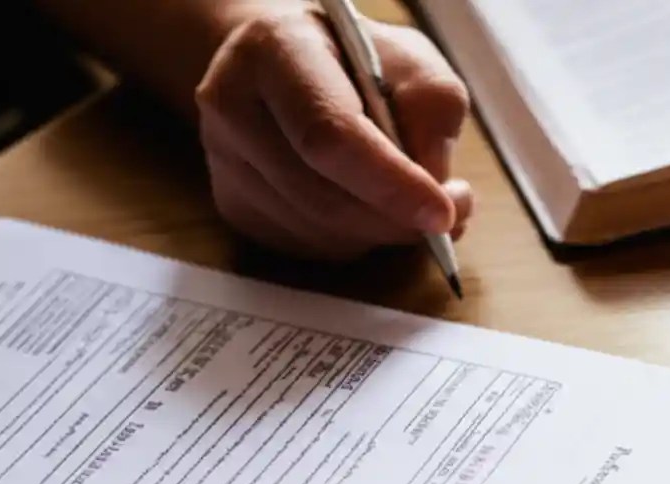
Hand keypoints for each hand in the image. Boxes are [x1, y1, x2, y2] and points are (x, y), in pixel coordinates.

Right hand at [196, 7, 472, 258]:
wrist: (288, 66)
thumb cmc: (354, 61)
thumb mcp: (411, 60)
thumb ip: (433, 111)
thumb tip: (436, 186)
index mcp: (276, 50)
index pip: (329, 134)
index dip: (391, 183)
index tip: (442, 213)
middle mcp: (233, 104)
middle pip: (323, 196)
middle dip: (396, 219)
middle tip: (446, 217)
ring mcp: (223, 160)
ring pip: (318, 231)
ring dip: (380, 233)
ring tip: (408, 202)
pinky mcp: (232, 203)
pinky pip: (306, 247)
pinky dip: (354, 240)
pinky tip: (368, 207)